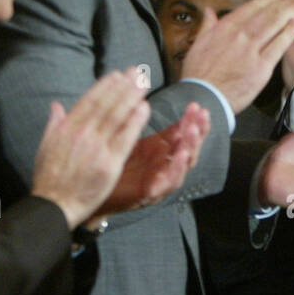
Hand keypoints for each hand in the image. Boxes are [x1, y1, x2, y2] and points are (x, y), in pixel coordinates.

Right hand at [30, 69, 151, 227]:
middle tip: (137, 72)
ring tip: (144, 83)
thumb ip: (54, 124)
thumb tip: (56, 105)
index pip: (89, 101)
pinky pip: (125, 138)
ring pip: (117, 116)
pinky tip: (144, 108)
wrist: (54, 204)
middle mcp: (82, 133)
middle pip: (106, 104)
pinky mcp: (109, 163)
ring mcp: (96, 147)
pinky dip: (135, 122)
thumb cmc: (50, 178)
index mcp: (66, 128)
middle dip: (123, 86)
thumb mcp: (45, 146)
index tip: (117, 75)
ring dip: (131, 97)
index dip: (105, 86)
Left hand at [89, 102, 210, 221]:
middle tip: (201, 116)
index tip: (197, 106)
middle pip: (190, 149)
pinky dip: (176, 170)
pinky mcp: (149, 193)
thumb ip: (140, 123)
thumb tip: (149, 101)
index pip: (185, 135)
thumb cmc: (114, 163)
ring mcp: (160, 180)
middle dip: (198, 132)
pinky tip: (180, 157)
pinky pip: (168, 183)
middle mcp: (165, 165)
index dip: (194, 122)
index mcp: (163, 151)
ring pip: (183, 166)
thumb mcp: (133, 139)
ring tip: (193, 131)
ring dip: (190, 147)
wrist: (92, 188)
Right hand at [180, 0, 293, 112]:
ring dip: (291, 11)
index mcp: (225, 28)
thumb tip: (209, 10)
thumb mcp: (198, 44)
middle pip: (267, 13)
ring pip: (273, 25)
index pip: (252, 7)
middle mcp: (239, 35)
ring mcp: (250, 51)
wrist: (202, 98)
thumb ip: (207, 25)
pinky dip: (288, 33)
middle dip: (287, 1)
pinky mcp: (260, 68)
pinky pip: (277, 47)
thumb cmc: (199, 74)